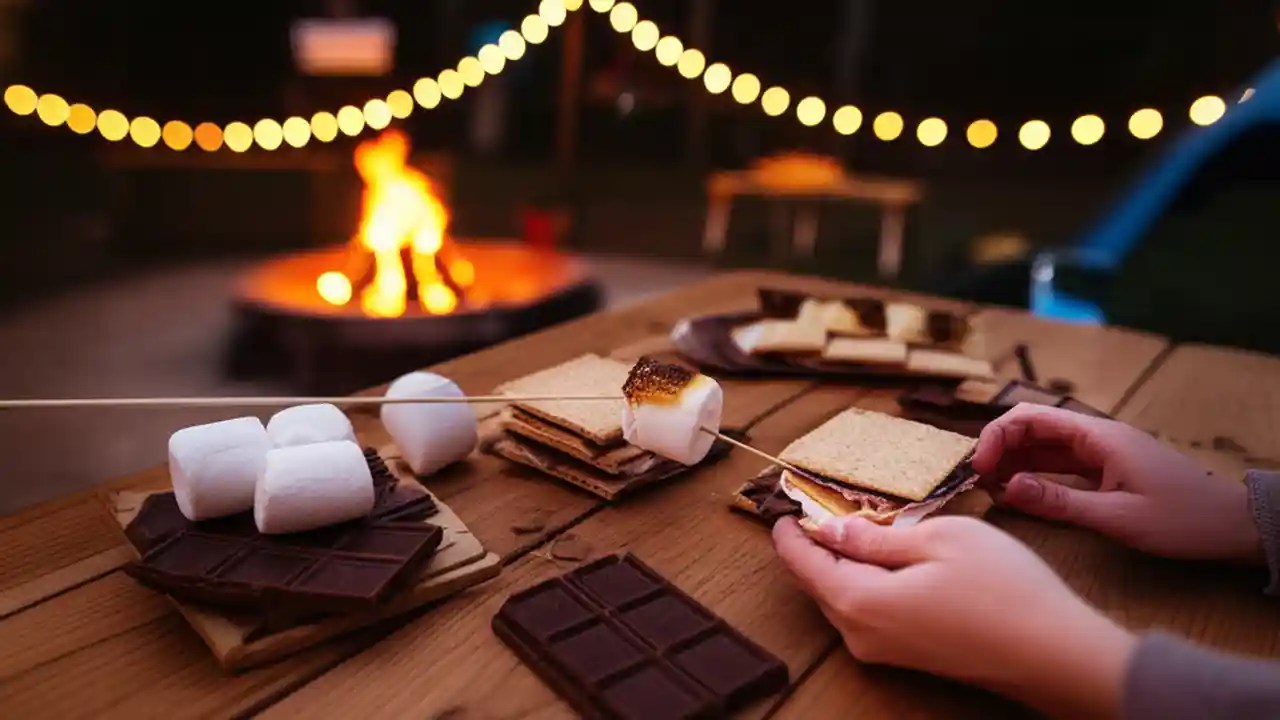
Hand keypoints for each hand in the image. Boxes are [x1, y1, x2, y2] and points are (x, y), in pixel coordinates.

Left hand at [774, 515, 1135, 718]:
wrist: (1054, 653)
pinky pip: (864, 612)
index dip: (787, 529)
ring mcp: (882, 650)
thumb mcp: (938, 539)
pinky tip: (881, 557)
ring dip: (837, 563)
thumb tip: (831, 530)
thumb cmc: (1004, 588)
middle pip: (815, 582)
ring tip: (847, 524)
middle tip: (811, 505)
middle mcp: (860, 634)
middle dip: (809, 543)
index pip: (800, 561)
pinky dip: (861, 582)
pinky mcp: (905, 655)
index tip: (781, 502)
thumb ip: (877, 537)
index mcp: (859, 601)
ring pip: (839, 597)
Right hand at [972, 404, 1261, 562]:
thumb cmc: (1183, 520)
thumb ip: (1059, 502)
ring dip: (1013, 462)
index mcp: (1098, 436)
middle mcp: (1095, 438)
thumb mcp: (1117, 517)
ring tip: (990, 488)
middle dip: (998, 448)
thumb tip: (1007, 488)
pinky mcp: (1105, 471)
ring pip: (1042, 447)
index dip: (997, 437)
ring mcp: (1100, 453)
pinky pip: (1058, 465)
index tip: (979, 467)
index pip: (1031, 417)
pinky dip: (1034, 475)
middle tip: (977, 480)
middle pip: (1032, 428)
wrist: (1232, 526)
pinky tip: (1019, 493)